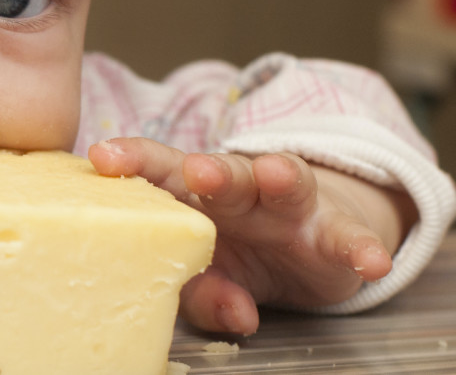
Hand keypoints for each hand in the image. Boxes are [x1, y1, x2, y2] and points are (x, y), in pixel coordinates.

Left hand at [88, 137, 414, 335]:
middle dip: (210, 170)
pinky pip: (349, 237)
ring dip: (279, 177)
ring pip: (285, 183)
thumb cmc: (238, 253)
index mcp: (195, 196)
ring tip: (275, 174)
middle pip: (223, 172)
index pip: (158, 171)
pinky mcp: (334, 231)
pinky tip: (370, 260)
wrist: (307, 247)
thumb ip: (207, 294)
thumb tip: (233, 315)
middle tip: (197, 171)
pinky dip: (361, 247)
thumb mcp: (213, 277)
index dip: (132, 161)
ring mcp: (290, 206)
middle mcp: (241, 192)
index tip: (102, 158)